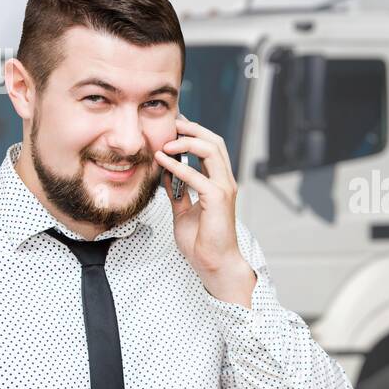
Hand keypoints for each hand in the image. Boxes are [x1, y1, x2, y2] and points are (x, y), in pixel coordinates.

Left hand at [154, 114, 255, 306]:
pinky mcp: (217, 199)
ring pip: (211, 151)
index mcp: (219, 183)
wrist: (213, 263)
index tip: (173, 127)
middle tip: (171, 125)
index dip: (194, 134)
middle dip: (192, 129)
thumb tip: (165, 174)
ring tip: (166, 142)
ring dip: (187, 143)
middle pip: (215, 142)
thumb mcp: (184, 210)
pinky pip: (196, 176)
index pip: (211, 147)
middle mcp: (225, 181)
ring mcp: (224, 189)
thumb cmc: (202, 241)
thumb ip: (177, 192)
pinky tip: (163, 161)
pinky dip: (178, 167)